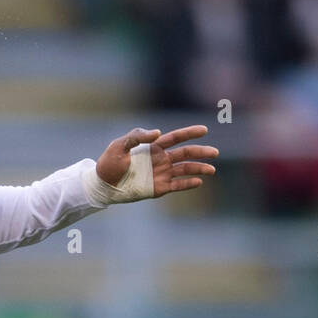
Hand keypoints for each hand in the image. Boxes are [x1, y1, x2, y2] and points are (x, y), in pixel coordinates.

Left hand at [94, 125, 218, 199]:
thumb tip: (158, 132)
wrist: (103, 184)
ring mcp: (161, 174)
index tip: (204, 129)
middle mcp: (161, 160)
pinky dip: (188, 184)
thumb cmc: (109, 162)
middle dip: (200, 152)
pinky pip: (177, 185)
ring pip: (184, 170)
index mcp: (153, 147)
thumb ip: (137, 136)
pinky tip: (198, 182)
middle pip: (185, 154)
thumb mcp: (120, 145)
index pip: (175, 138)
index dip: (189, 133)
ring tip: (211, 169)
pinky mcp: (158, 188)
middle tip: (215, 152)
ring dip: (198, 169)